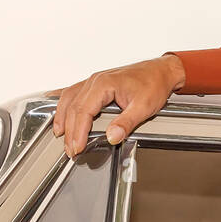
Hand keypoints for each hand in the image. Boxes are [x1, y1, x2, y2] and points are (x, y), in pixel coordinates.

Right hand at [48, 54, 185, 157]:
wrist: (161, 71)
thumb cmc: (154, 83)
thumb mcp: (144, 106)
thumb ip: (126, 122)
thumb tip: (112, 136)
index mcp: (104, 84)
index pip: (83, 111)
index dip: (78, 132)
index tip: (76, 148)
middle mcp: (95, 80)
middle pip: (73, 108)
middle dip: (69, 131)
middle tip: (70, 150)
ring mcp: (94, 81)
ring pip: (69, 99)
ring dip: (62, 118)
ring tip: (60, 136)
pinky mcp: (96, 83)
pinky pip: (73, 93)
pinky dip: (64, 105)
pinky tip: (60, 113)